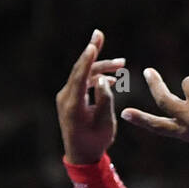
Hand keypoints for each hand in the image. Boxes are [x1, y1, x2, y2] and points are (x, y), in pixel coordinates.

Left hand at [56, 30, 126, 164]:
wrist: (81, 154)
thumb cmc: (95, 141)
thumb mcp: (105, 124)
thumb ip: (105, 101)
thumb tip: (104, 80)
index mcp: (73, 106)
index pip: (79, 77)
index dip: (87, 61)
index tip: (92, 46)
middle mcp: (66, 97)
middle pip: (80, 70)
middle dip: (92, 52)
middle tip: (99, 33)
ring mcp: (67, 96)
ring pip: (84, 75)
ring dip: (101, 68)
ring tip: (121, 64)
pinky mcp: (71, 97)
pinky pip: (83, 82)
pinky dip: (97, 78)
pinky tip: (112, 79)